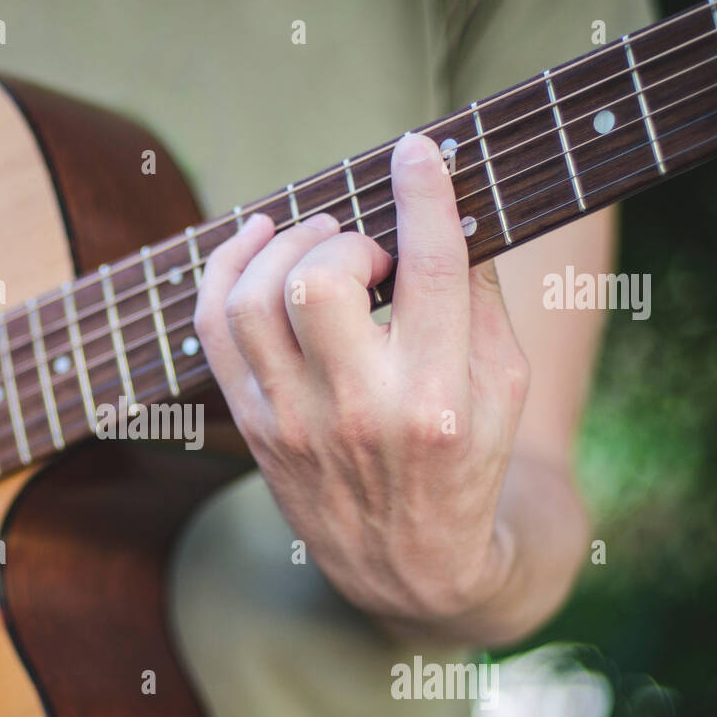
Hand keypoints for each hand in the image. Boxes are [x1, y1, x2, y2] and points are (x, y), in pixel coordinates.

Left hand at [193, 132, 529, 637]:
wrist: (409, 563)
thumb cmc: (464, 459)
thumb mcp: (504, 387)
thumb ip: (480, 298)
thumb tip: (445, 207)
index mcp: (437, 400)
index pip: (428, 272)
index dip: (423, 196)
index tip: (417, 152)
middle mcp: (360, 412)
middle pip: (318, 285)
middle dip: (342, 242)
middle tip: (366, 252)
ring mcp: (294, 422)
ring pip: (254, 300)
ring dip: (285, 247)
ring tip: (320, 244)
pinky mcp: (254, 424)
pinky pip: (212, 327)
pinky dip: (224, 267)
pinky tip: (255, 241)